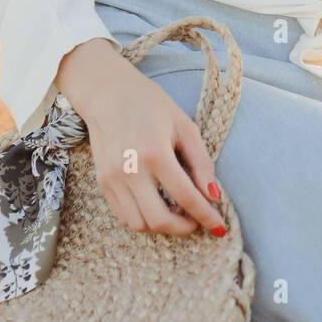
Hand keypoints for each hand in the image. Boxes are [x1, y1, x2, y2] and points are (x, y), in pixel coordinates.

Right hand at [55, 38, 225, 237]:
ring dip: (162, 226)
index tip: (219, 227)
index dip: (206, 216)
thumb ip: (201, 162)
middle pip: (159, 219)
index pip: (185, 196)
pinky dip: (143, 219)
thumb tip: (214, 195)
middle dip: (184, 228)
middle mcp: (130, 169)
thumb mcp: (184, 126)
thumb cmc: (150, 105)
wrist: (106, 93)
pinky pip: (123, 216)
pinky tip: (157, 205)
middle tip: (197, 220)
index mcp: (155, 152)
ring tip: (177, 211)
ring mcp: (112, 178)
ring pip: (139, 224)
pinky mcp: (101, 182)